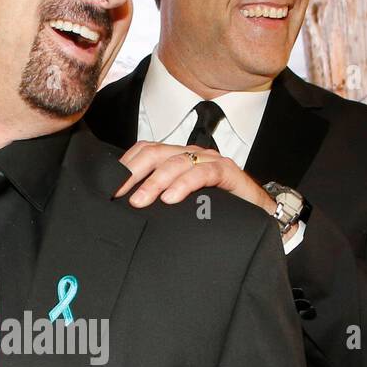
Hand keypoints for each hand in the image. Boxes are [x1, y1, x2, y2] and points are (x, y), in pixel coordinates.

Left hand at [114, 141, 275, 213]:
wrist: (258, 215)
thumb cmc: (217, 210)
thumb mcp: (182, 204)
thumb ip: (159, 200)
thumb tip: (129, 208)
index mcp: (177, 159)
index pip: (146, 151)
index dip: (126, 166)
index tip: (109, 187)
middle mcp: (191, 155)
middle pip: (156, 152)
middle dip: (134, 173)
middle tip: (119, 194)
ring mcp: (210, 161)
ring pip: (177, 162)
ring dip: (155, 182)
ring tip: (140, 201)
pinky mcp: (228, 172)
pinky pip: (204, 173)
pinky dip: (185, 184)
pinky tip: (171, 199)